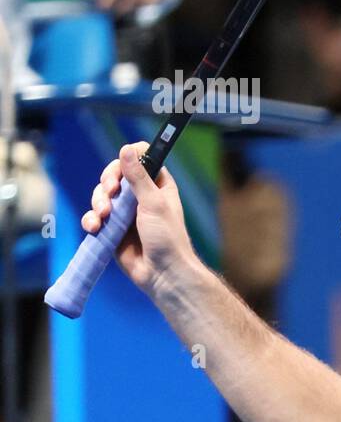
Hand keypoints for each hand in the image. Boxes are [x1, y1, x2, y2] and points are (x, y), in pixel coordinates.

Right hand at [81, 141, 196, 296]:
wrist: (162, 273)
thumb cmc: (167, 237)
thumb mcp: (153, 203)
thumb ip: (138, 177)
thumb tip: (127, 148)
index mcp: (157, 185)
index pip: (139, 160)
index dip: (126, 160)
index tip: (121, 169)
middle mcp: (141, 196)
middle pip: (114, 175)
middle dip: (107, 183)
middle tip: (110, 192)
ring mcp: (125, 212)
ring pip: (101, 195)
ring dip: (98, 202)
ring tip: (103, 216)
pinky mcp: (112, 228)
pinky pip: (94, 217)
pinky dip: (91, 220)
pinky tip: (94, 228)